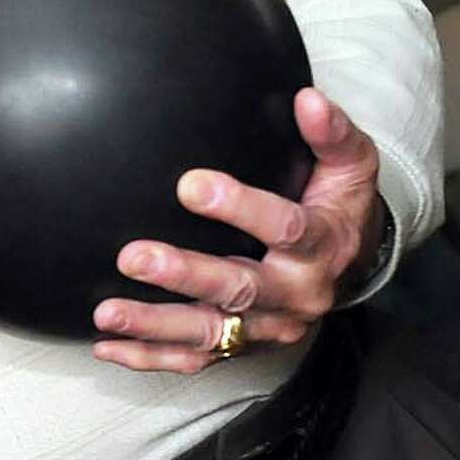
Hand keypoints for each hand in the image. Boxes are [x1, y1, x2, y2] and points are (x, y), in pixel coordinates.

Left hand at [91, 88, 383, 372]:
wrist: (354, 262)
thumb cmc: (338, 203)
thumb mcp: (351, 165)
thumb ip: (331, 133)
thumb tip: (308, 99)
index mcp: (320, 245)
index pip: (284, 227)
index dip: (239, 206)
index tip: (189, 185)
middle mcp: (296, 294)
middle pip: (238, 288)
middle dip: (184, 274)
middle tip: (133, 257)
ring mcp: (268, 326)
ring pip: (211, 333)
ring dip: (155, 325)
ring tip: (105, 311)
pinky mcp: (244, 345)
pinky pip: (198, 360)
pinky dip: (151, 358)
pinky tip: (106, 347)